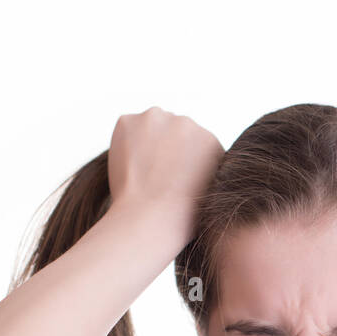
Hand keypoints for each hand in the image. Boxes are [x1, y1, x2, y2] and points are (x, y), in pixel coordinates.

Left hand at [106, 107, 223, 243]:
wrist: (150, 218)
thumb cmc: (180, 218)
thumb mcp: (210, 193)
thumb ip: (202, 169)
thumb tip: (185, 162)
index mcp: (210, 141)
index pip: (194, 145)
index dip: (183, 164)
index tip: (175, 181)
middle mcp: (187, 122)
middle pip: (174, 131)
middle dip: (167, 148)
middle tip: (156, 177)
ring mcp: (156, 117)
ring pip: (151, 126)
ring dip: (148, 142)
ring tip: (143, 174)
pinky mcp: (128, 120)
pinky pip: (127, 129)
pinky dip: (126, 144)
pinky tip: (130, 167)